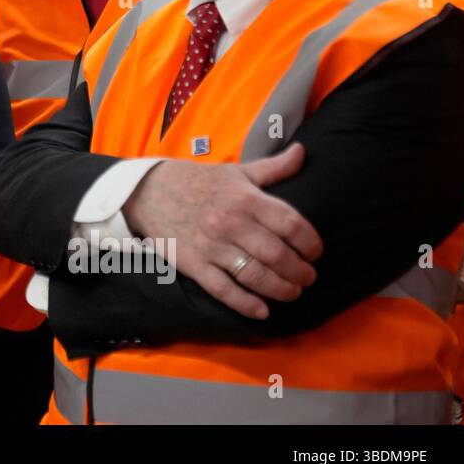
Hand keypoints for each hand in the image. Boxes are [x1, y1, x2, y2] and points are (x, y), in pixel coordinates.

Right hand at [123, 142, 321, 319]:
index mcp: (245, 198)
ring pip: (256, 276)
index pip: (291, 225)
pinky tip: (262, 311)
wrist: (147, 191)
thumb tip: (303, 151)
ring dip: (281, 289)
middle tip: (308, 277)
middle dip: (300, 272)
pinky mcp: (194, 264)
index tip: (315, 252)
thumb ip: (273, 167)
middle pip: (278, 255)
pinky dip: (246, 304)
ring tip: (292, 292)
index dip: (311, 243)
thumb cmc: (197, 181)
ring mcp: (211, 246)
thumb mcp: (236, 172)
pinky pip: (224, 290)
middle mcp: (231, 223)